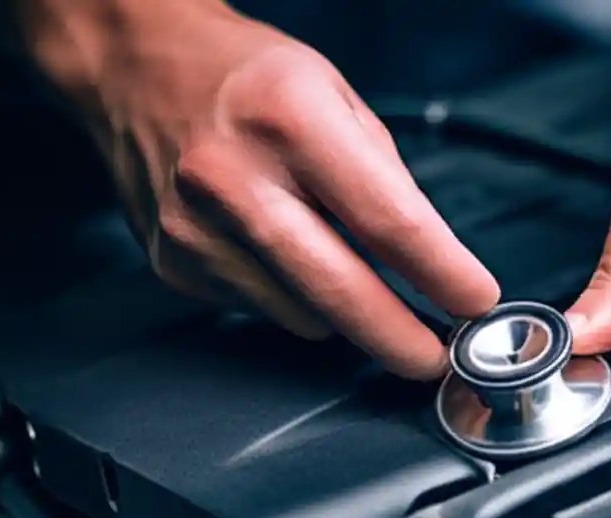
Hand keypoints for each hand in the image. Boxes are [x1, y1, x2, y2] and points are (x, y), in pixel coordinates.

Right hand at [20, 0, 497, 378]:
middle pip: (341, 291)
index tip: (477, 303)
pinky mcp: (175, 266)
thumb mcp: (335, 95)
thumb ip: (385, 179)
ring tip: (337, 259)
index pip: (388, 220)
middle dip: (402, 339)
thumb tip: (432, 265)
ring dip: (342, 311)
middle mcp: (233, 177)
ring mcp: (196, 230)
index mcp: (288, 117)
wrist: (133, 67)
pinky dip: (290, 295)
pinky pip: (263, 308)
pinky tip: (276, 247)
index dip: (443, 274)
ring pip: (304, 314)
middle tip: (437, 358)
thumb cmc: (245, 77)